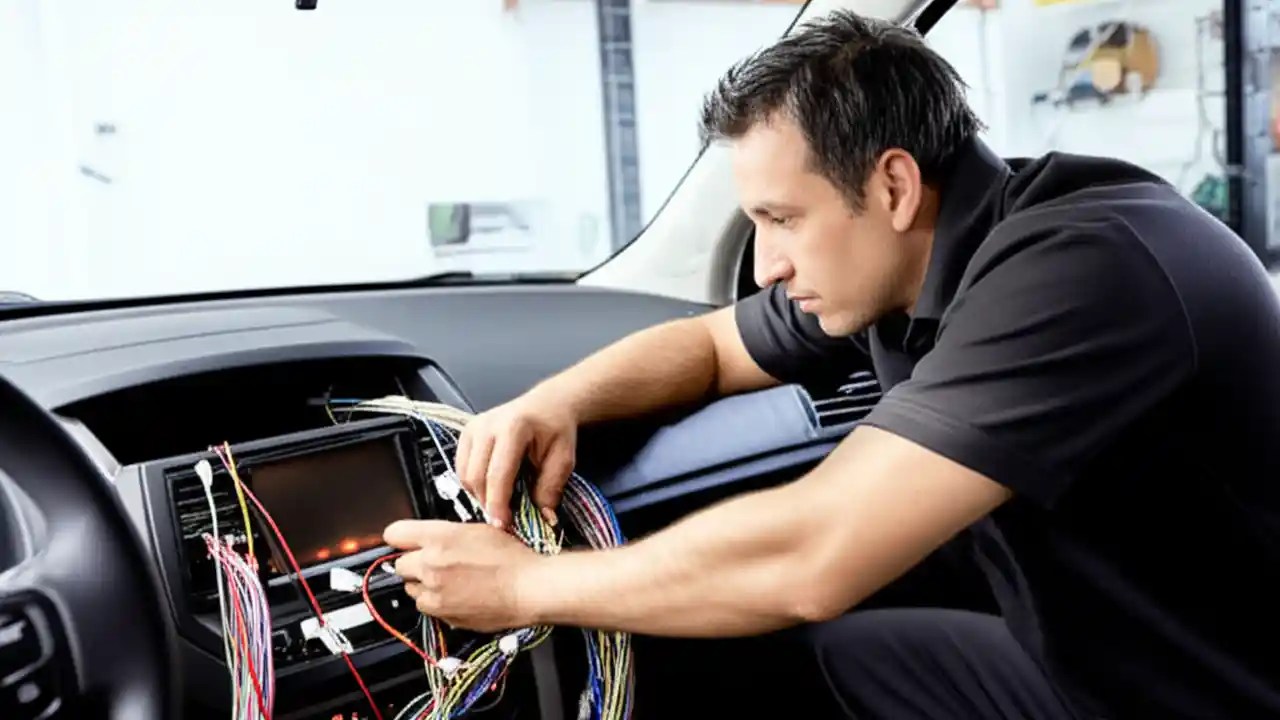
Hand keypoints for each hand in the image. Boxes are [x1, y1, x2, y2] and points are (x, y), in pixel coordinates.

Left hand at [383, 519, 542, 631]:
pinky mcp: (441, 613)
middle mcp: (430, 564)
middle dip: (415, 563)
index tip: (405, 542)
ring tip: (450, 581)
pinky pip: (426, 606)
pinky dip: (435, 602)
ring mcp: (434, 592)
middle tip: (435, 563)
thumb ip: (446, 533)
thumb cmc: (511, 558)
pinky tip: (456, 595)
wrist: (528, 588)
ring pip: (411, 588)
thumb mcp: (477, 529)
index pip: (394, 534)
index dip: (401, 538)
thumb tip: (429, 538)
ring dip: (424, 584)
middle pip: (400, 564)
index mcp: (439, 537)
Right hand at [455, 391, 576, 528]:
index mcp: (513, 428)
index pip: (498, 474)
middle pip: (476, 477)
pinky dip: (474, 484)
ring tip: (501, 502)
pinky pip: (461, 469)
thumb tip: (543, 517)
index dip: (498, 504)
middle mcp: (486, 425)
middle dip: (488, 503)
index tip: (503, 525)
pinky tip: (492, 487)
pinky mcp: (465, 433)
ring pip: (465, 475)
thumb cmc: (556, 429)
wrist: (547, 404)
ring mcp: (472, 428)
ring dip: (480, 495)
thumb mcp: (564, 458)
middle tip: (506, 519)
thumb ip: (551, 487)